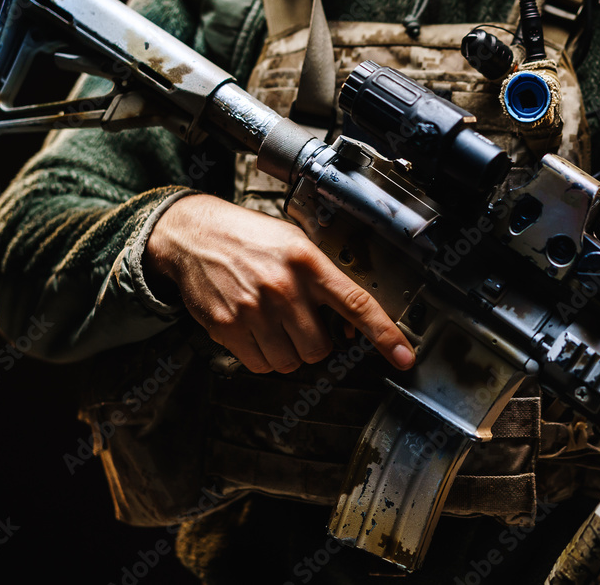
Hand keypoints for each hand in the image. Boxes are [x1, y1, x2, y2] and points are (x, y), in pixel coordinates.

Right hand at [144, 194, 414, 373]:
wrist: (193, 234)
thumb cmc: (249, 238)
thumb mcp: (295, 243)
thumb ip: (323, 280)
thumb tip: (350, 325)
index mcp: (308, 262)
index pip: (357, 305)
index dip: (386, 335)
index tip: (405, 358)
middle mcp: (283, 287)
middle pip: (320, 349)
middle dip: (315, 343)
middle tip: (299, 323)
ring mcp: (254, 310)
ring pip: (290, 362)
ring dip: (287, 352)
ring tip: (272, 323)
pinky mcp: (228, 327)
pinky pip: (259, 365)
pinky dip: (262, 358)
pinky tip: (254, 331)